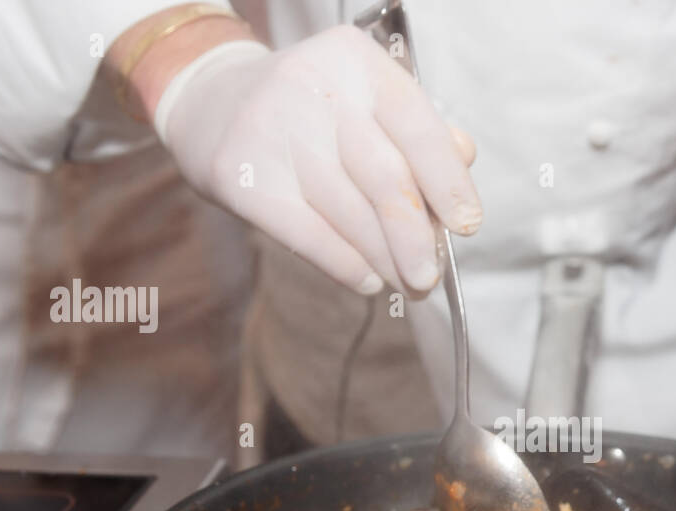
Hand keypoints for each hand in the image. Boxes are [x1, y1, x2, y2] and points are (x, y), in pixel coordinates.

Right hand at [143, 23, 479, 294]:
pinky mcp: (240, 176)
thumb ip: (418, 129)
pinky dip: (345, 266)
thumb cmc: (309, 110)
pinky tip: (366, 280)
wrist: (208, 101)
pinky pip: (308, 235)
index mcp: (356, 62)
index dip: (448, 183)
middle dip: (415, 239)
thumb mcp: (364, 99)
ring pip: (349, 214)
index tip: (467, 226)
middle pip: (384, 179)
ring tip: (405, 283)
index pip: (417, 128)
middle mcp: (315, 89)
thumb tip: (465, 159)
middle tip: (430, 277)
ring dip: (385, 260)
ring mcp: (272, 132)